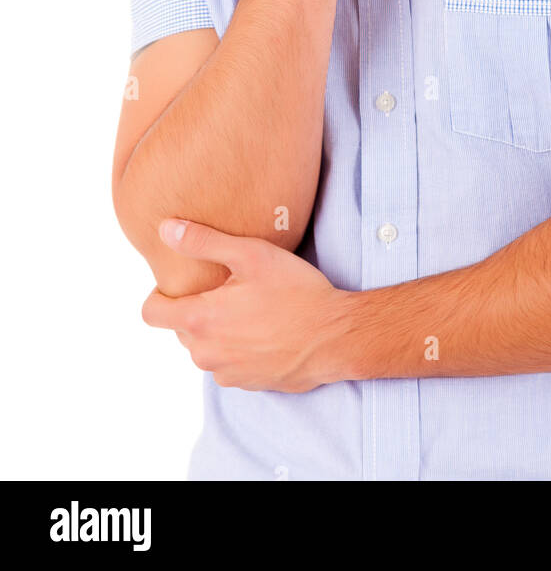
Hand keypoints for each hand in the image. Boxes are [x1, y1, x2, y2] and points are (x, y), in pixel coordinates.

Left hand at [141, 219, 350, 392]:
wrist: (335, 337)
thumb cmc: (296, 292)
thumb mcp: (251, 255)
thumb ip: (203, 242)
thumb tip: (165, 229)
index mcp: (200, 320)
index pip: (152, 313)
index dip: (159, 295)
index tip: (179, 283)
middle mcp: (206, 354)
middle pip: (181, 328)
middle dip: (197, 308)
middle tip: (230, 288)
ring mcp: (226, 373)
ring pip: (206, 346)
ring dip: (218, 329)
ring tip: (251, 308)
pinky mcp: (247, 385)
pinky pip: (228, 363)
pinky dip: (238, 347)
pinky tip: (265, 330)